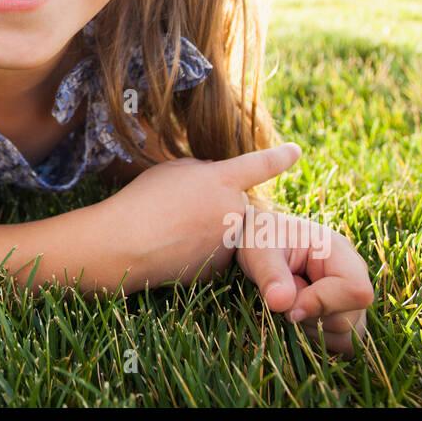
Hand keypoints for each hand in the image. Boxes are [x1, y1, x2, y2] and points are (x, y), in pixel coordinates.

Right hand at [104, 143, 304, 291]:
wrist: (124, 245)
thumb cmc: (142, 200)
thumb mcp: (173, 171)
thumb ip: (205, 171)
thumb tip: (219, 179)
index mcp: (223, 181)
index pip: (260, 165)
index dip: (280, 157)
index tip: (297, 151)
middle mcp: (234, 211)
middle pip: (234, 202)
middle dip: (213, 203)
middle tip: (179, 208)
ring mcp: (228, 242)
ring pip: (224, 229)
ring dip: (205, 227)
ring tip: (170, 228)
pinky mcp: (218, 269)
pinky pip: (214, 253)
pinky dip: (197, 250)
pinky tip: (173, 247)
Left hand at [236, 207, 374, 356]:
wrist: (260, 242)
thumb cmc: (262, 239)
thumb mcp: (261, 251)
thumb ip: (271, 275)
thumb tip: (280, 304)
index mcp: (340, 252)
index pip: (356, 291)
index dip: (322, 303)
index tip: (289, 302)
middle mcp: (354, 277)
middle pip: (347, 320)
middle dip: (309, 316)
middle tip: (284, 293)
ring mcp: (350, 299)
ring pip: (344, 336)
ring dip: (309, 329)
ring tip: (290, 302)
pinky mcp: (342, 316)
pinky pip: (339, 343)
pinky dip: (314, 338)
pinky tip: (296, 317)